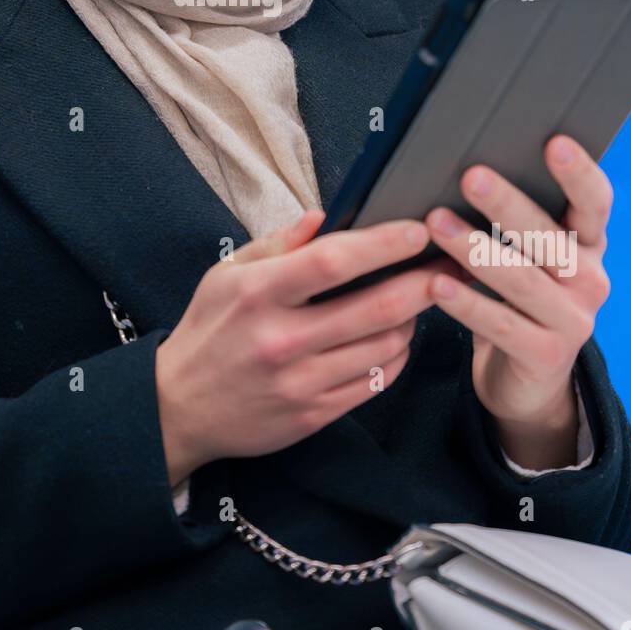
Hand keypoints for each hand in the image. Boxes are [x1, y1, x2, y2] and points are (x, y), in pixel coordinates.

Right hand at [155, 208, 441, 483]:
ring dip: (414, 319)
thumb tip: (323, 215)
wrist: (178, 407)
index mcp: (259, 293)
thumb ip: (278, 244)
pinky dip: (396, 355)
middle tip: (451, 264)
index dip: (383, 244)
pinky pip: (375, 382)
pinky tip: (397, 337)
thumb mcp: (227, 274)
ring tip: (421, 298)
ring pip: (385, 346)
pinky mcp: (313, 414)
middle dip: (424, 282)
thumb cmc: (208, 331)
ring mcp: (300, 382)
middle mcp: (282, 339)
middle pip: (375, 307)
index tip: (418, 230)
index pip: (334, 262)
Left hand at [422, 134, 611, 433]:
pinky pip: (501, 325)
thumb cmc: (520, 302)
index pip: (595, 203)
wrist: (528, 382)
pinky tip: (436, 283)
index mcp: (588, 246)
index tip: (554, 142)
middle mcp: (590, 280)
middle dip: (508, 204)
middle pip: (550, 237)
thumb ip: (517, 223)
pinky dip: (467, 303)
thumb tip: (466, 168)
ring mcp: (574, 321)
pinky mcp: (547, 356)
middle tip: (470, 176)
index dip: (579, 173)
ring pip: (522, 279)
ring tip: (436, 222)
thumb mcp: (529, 260)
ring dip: (475, 249)